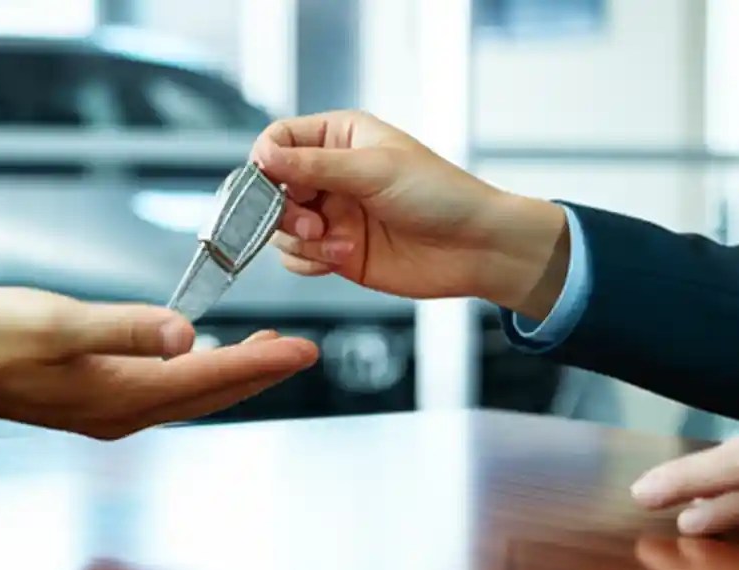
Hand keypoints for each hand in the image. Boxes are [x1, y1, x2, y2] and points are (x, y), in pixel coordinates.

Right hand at [0, 287, 317, 438]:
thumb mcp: (62, 324)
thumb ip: (126, 328)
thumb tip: (190, 335)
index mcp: (125, 393)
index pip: (211, 378)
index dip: (262, 363)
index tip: (305, 349)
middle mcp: (127, 411)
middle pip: (211, 394)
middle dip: (260, 373)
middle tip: (303, 352)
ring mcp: (112, 410)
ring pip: (192, 395)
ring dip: (232, 375)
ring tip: (266, 352)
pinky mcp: (99, 400)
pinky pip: (167, 393)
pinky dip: (198, 375)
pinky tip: (201, 357)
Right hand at [251, 110, 570, 318]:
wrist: (474, 248)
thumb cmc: (440, 196)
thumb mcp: (374, 171)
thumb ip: (314, 165)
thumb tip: (264, 156)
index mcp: (340, 138)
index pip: (279, 139)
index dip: (267, 160)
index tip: (271, 179)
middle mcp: (330, 175)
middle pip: (270, 187)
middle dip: (282, 209)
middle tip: (309, 222)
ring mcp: (331, 214)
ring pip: (279, 227)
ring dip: (299, 240)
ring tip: (334, 243)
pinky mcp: (335, 251)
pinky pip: (295, 258)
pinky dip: (308, 261)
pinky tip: (340, 258)